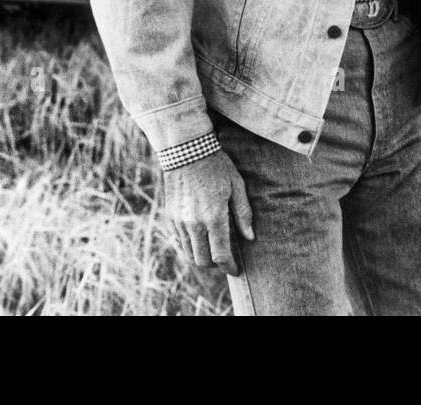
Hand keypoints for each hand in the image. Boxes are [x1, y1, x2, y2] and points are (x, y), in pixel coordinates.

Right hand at [163, 149, 253, 275]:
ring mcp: (179, 221)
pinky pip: (180, 240)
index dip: (228, 266)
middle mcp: (194, 223)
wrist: (187, 151)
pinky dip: (190, 243)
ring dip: (201, 255)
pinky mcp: (170, 216)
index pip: (220, 255)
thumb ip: (243, 213)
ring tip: (212, 246)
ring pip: (189, 253)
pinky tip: (199, 233)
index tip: (235, 269)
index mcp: (214, 217)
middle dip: (215, 263)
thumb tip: (249, 237)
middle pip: (202, 260)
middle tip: (224, 256)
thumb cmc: (217, 166)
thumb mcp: (236, 186)